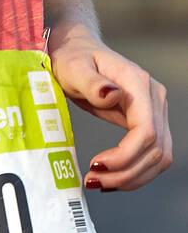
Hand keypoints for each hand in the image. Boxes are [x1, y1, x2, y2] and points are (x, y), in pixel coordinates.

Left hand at [48, 25, 171, 190]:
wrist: (77, 50)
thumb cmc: (72, 57)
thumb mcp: (74, 68)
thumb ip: (92, 83)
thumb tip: (112, 95)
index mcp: (138, 84)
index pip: (147, 131)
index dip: (126, 156)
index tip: (96, 166)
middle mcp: (154, 98)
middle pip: (156, 149)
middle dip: (127, 172)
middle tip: (93, 181)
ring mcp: (155, 110)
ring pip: (160, 156)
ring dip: (133, 176)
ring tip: (100, 183)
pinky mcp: (149, 121)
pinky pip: (152, 153)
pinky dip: (135, 170)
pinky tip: (112, 177)